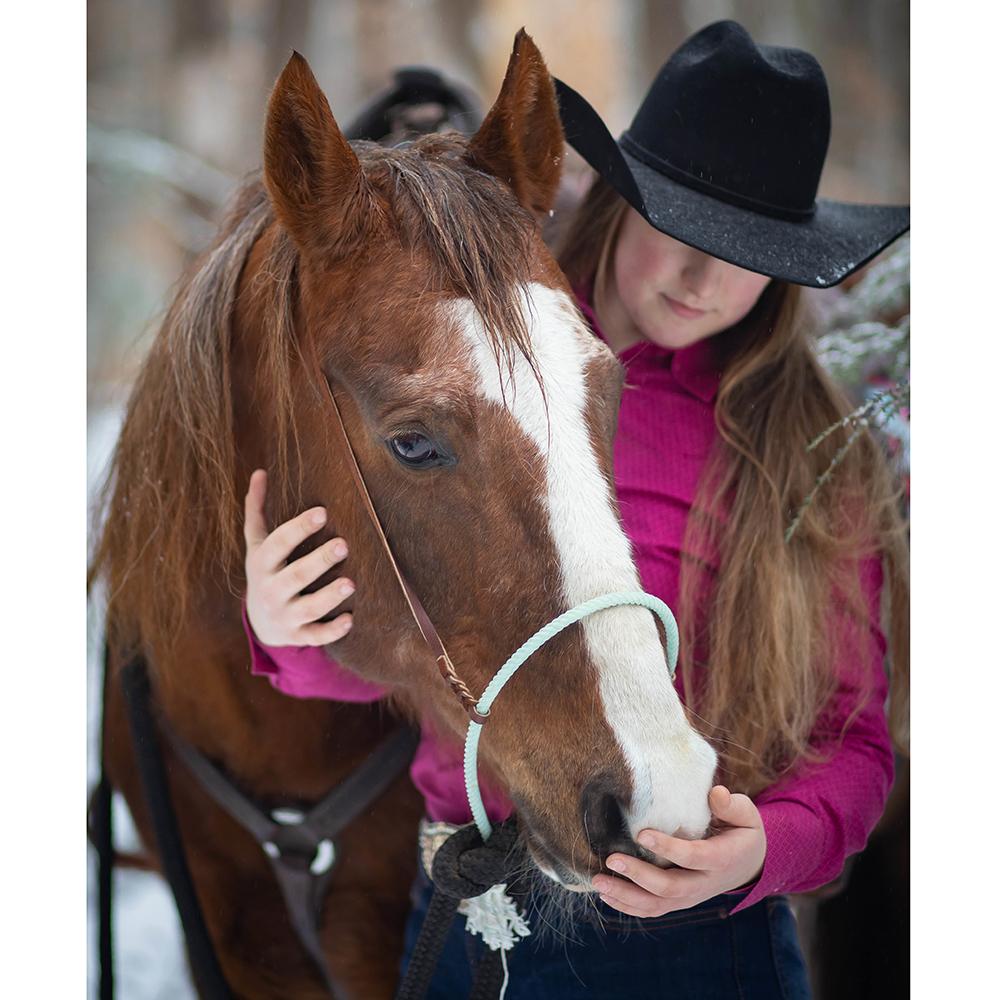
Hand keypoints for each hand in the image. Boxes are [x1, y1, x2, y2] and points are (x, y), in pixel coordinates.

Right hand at [243, 469, 354, 646]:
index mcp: (262, 564)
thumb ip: (258, 509)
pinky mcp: (298, 635)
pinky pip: (315, 636)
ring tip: (351, 583)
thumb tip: (260, 472)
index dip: (298, 529)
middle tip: (343, 545)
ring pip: (308, 608)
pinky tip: (350, 619)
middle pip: (295, 576)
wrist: (260, 623)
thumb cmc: (266, 572)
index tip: (322, 512)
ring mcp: (284, 615)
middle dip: (318, 561)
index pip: (277, 544)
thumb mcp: (257, 544)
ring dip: (329, 597)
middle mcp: (271, 590)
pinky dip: (332, 631)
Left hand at [592, 785, 765, 917]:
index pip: (692, 857)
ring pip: (656, 905)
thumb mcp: (746, 815)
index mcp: (721, 859)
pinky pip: (652, 910)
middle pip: (669, 887)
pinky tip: (605, 895)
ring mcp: (690, 897)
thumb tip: (715, 793)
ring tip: (598, 881)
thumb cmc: (741, 832)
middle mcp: (703, 884)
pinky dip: (627, 906)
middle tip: (611, 860)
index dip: (667, 848)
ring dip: (625, 895)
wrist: (748, 865)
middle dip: (638, 876)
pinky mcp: (678, 902)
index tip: (641, 834)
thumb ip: (732, 805)